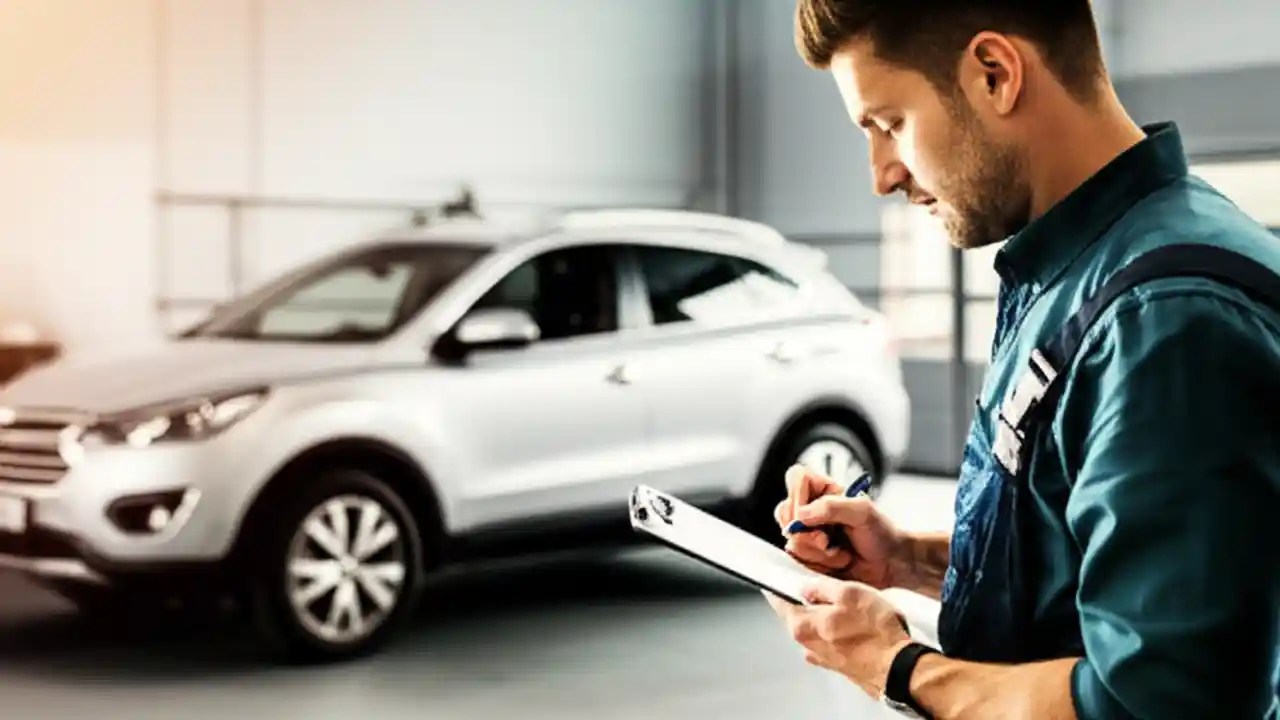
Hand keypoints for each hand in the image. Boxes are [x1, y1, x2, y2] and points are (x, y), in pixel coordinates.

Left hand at [764, 576, 912, 697]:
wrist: (900, 668)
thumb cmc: (877, 634)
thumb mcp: (848, 593)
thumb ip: (821, 587)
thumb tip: (807, 586)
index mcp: (803, 626)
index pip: (779, 602)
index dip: (779, 586)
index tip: (780, 578)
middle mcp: (810, 646)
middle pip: (800, 616)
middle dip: (810, 601)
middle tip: (831, 589)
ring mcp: (825, 658)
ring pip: (819, 629)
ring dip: (829, 617)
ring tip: (854, 608)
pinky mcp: (842, 665)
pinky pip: (834, 641)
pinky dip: (842, 631)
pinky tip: (860, 626)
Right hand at [773, 465, 911, 589]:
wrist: (891, 565)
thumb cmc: (882, 534)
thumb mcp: (863, 512)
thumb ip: (832, 506)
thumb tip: (801, 515)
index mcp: (825, 490)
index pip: (797, 477)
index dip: (798, 496)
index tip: (811, 515)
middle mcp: (811, 509)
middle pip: (785, 512)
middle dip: (807, 533)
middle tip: (828, 539)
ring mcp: (807, 533)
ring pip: (791, 542)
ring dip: (818, 553)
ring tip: (840, 553)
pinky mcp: (808, 556)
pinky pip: (797, 561)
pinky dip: (818, 565)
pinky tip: (836, 563)